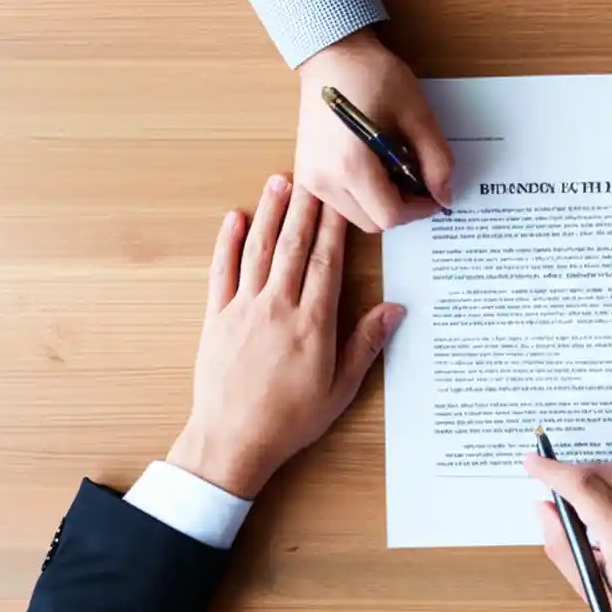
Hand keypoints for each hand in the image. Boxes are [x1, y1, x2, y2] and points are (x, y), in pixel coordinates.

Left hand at [167, 175, 404, 497]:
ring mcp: (243, 310)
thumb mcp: (340, 388)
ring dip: (270, 213)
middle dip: (305, 206)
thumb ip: (365, 344)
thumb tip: (394, 310)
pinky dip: (228, 242)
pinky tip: (235, 218)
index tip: (343, 198)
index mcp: (312, 324)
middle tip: (314, 171)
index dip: (335, 226)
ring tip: (280, 180)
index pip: (327, 262)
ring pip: (259, 250)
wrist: (232, 441)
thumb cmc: (290, 420)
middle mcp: (276, 308)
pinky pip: (222, 272)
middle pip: (294, 246)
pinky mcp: (216, 318)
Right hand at [295, 31, 453, 231]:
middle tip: (417, 181)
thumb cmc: (373, 76)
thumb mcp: (417, 115)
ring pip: (356, 216)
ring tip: (394, 170)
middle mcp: (324, 179)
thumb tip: (444, 195)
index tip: (434, 194)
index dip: (419, 210)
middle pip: (373, 222)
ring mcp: (311, 178)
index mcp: (350, 165)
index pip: (390, 215)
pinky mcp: (306, 172)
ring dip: (381, 204)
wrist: (332, 56)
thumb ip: (436, 160)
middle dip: (402, 208)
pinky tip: (375, 168)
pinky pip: (340, 202)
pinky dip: (363, 196)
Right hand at [524, 455, 611, 611]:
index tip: (532, 462)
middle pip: (598, 471)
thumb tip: (543, 509)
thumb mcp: (598, 593)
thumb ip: (563, 549)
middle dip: (570, 473)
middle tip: (554, 486)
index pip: (581, 486)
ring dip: (594, 475)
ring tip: (583, 500)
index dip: (551, 470)